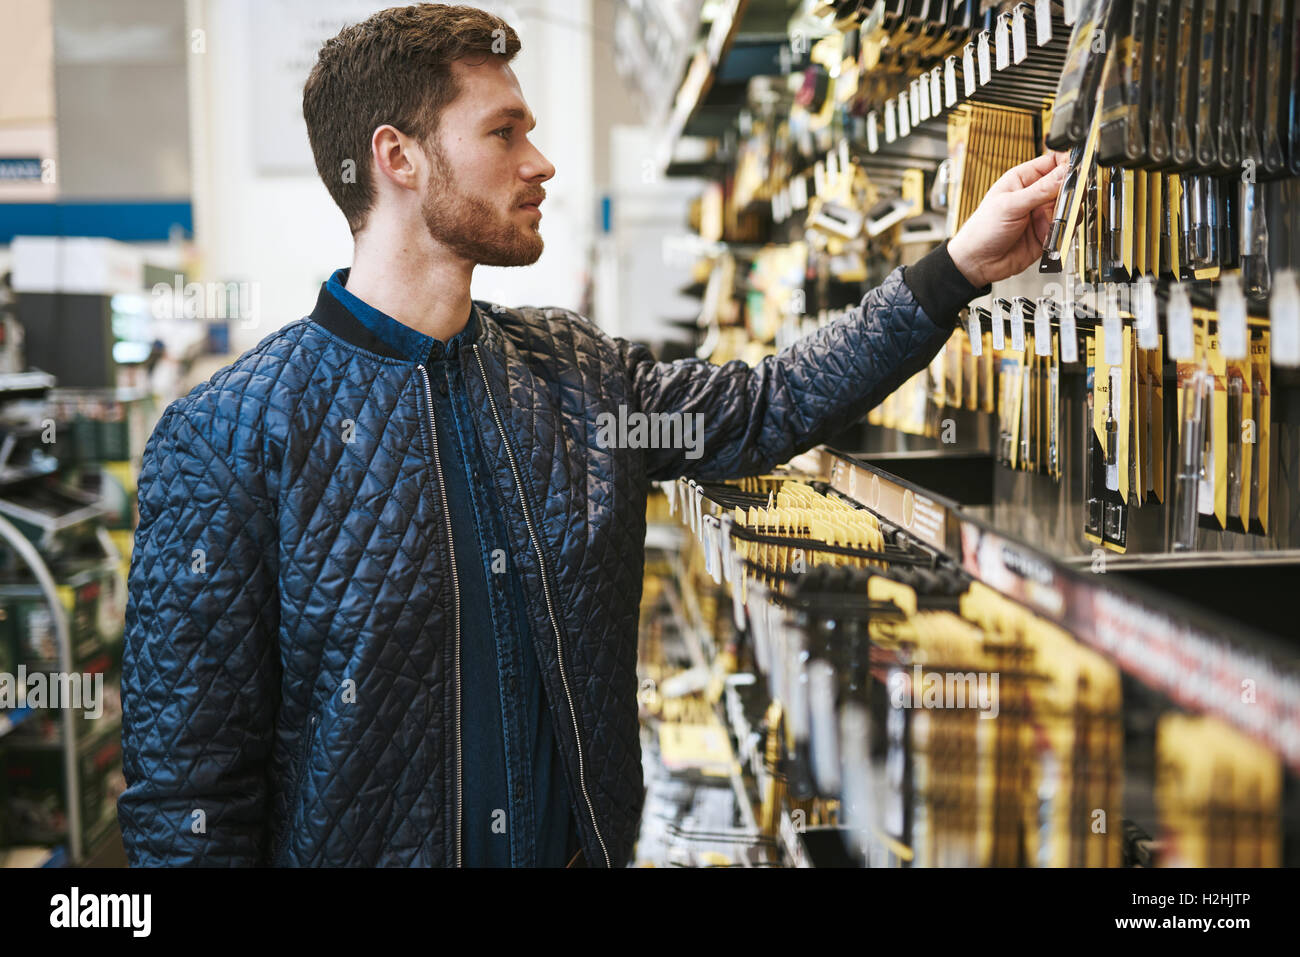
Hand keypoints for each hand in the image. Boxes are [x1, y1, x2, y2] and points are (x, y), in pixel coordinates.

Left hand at [946, 151, 1070, 287]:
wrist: (978, 263)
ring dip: (1068, 213)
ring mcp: (1042, 214)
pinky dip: (1065, 230)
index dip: (1067, 164)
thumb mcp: (1010, 205)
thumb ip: (1040, 190)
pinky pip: (1066, 228)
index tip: (1076, 172)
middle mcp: (1035, 195)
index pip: (1054, 162)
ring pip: (1070, 207)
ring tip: (1056, 221)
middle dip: (1071, 192)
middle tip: (1068, 200)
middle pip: (1067, 184)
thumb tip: (1065, 172)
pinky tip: (1053, 234)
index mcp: (1023, 179)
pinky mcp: (1047, 233)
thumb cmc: (982, 230)